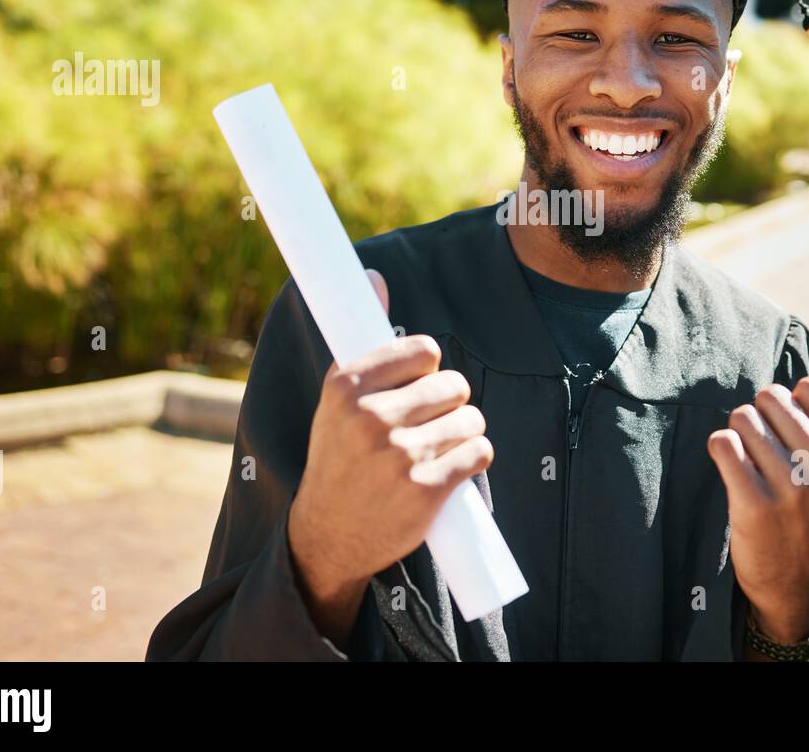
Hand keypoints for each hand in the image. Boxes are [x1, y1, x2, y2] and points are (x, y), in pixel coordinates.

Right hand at [288, 270, 493, 642]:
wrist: (328, 535)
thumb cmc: (339, 456)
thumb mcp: (337, 396)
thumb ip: (363, 337)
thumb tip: (375, 273)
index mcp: (345, 387)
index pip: (424, 349)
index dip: (427, 369)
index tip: (413, 388)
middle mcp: (370, 417)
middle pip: (455, 383)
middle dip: (449, 403)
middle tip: (426, 425)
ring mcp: (398, 455)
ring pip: (471, 418)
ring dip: (462, 433)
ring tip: (434, 450)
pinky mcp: (425, 490)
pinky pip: (479, 452)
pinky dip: (473, 459)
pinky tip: (451, 469)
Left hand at [707, 376, 808, 643]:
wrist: (799, 585)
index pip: (808, 388)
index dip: (796, 409)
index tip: (801, 440)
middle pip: (771, 398)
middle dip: (763, 419)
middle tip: (772, 456)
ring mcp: (793, 490)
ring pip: (742, 418)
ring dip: (740, 437)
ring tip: (755, 468)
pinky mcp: (754, 506)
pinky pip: (722, 444)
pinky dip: (721, 450)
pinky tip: (734, 472)